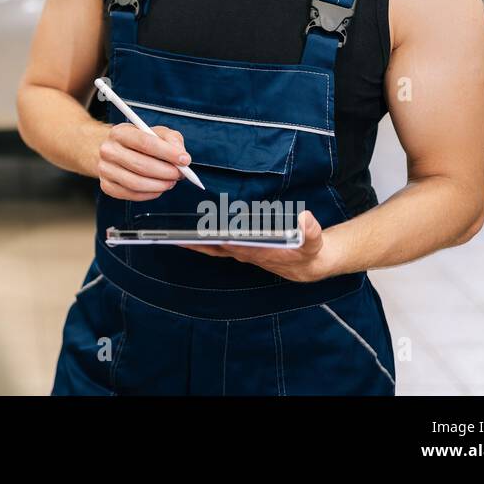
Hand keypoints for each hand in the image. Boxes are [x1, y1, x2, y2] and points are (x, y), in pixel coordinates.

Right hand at [97, 123, 189, 201]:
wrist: (113, 151)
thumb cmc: (137, 142)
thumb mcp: (155, 132)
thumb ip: (171, 139)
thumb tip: (181, 154)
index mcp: (120, 132)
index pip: (145, 142)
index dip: (167, 152)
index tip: (184, 159)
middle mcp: (109, 150)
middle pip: (141, 165)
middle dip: (166, 172)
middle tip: (180, 173)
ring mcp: (105, 169)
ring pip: (136, 183)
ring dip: (159, 185)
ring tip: (170, 181)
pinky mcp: (107, 186)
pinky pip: (132, 194)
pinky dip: (150, 194)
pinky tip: (158, 188)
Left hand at [176, 210, 340, 282]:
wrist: (308, 264)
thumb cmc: (308, 250)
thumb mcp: (313, 241)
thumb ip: (310, 231)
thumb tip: (304, 220)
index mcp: (257, 251)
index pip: (233, 245)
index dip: (216, 240)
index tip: (197, 234)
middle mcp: (243, 253)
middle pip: (214, 248)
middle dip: (193, 242)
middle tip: (170, 234)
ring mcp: (239, 251)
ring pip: (211, 247)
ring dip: (192, 241)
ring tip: (170, 233)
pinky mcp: (238, 248)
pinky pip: (214, 245)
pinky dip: (200, 241)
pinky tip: (187, 234)